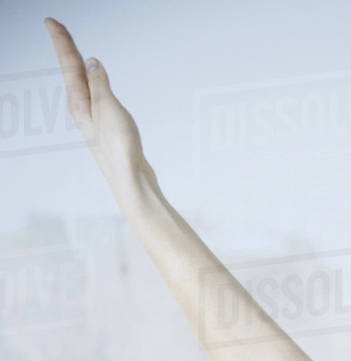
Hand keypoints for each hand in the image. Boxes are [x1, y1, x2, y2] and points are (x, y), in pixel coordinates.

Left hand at [44, 17, 155, 192]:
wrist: (132, 181)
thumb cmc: (120, 149)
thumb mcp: (108, 108)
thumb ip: (99, 84)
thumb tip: (91, 63)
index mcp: (80, 103)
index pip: (69, 64)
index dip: (61, 40)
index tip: (51, 21)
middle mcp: (83, 110)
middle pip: (72, 71)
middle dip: (66, 48)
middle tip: (58, 28)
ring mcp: (94, 120)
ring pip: (82, 83)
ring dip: (76, 64)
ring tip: (70, 49)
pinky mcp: (106, 127)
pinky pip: (94, 95)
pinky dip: (91, 81)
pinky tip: (94, 82)